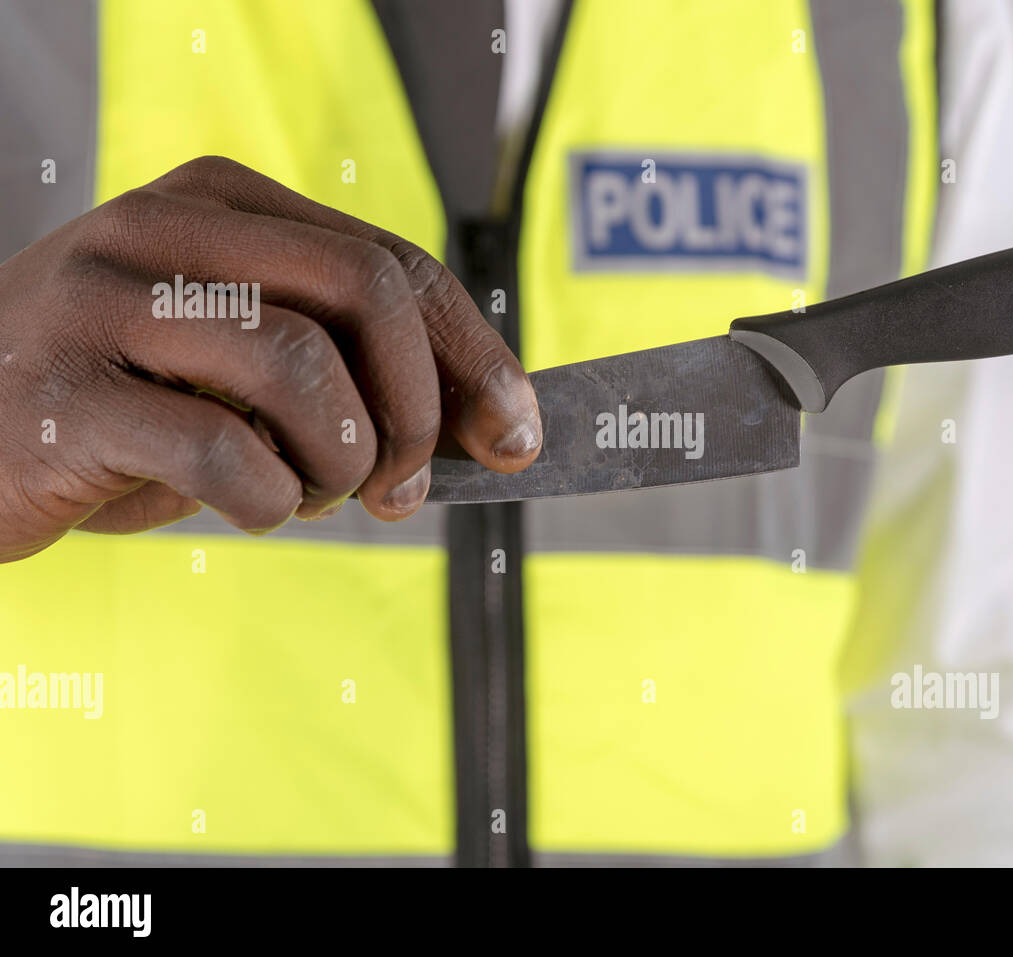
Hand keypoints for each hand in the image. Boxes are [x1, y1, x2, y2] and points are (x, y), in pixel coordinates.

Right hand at [0, 156, 540, 561]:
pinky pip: (220, 452)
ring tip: (312, 493)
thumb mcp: (245, 365)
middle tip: (407, 487)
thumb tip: (493, 425)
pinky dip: (265, 501)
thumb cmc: (129, 406)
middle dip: (420, 408)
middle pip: (365, 292)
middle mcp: (164, 228)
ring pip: (299, 365)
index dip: (475, 354)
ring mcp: (103, 303)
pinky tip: (249, 506)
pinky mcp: (62, 396)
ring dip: (341, 460)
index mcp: (224, 204)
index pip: (395, 263)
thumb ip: (351, 368)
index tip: (516, 434)